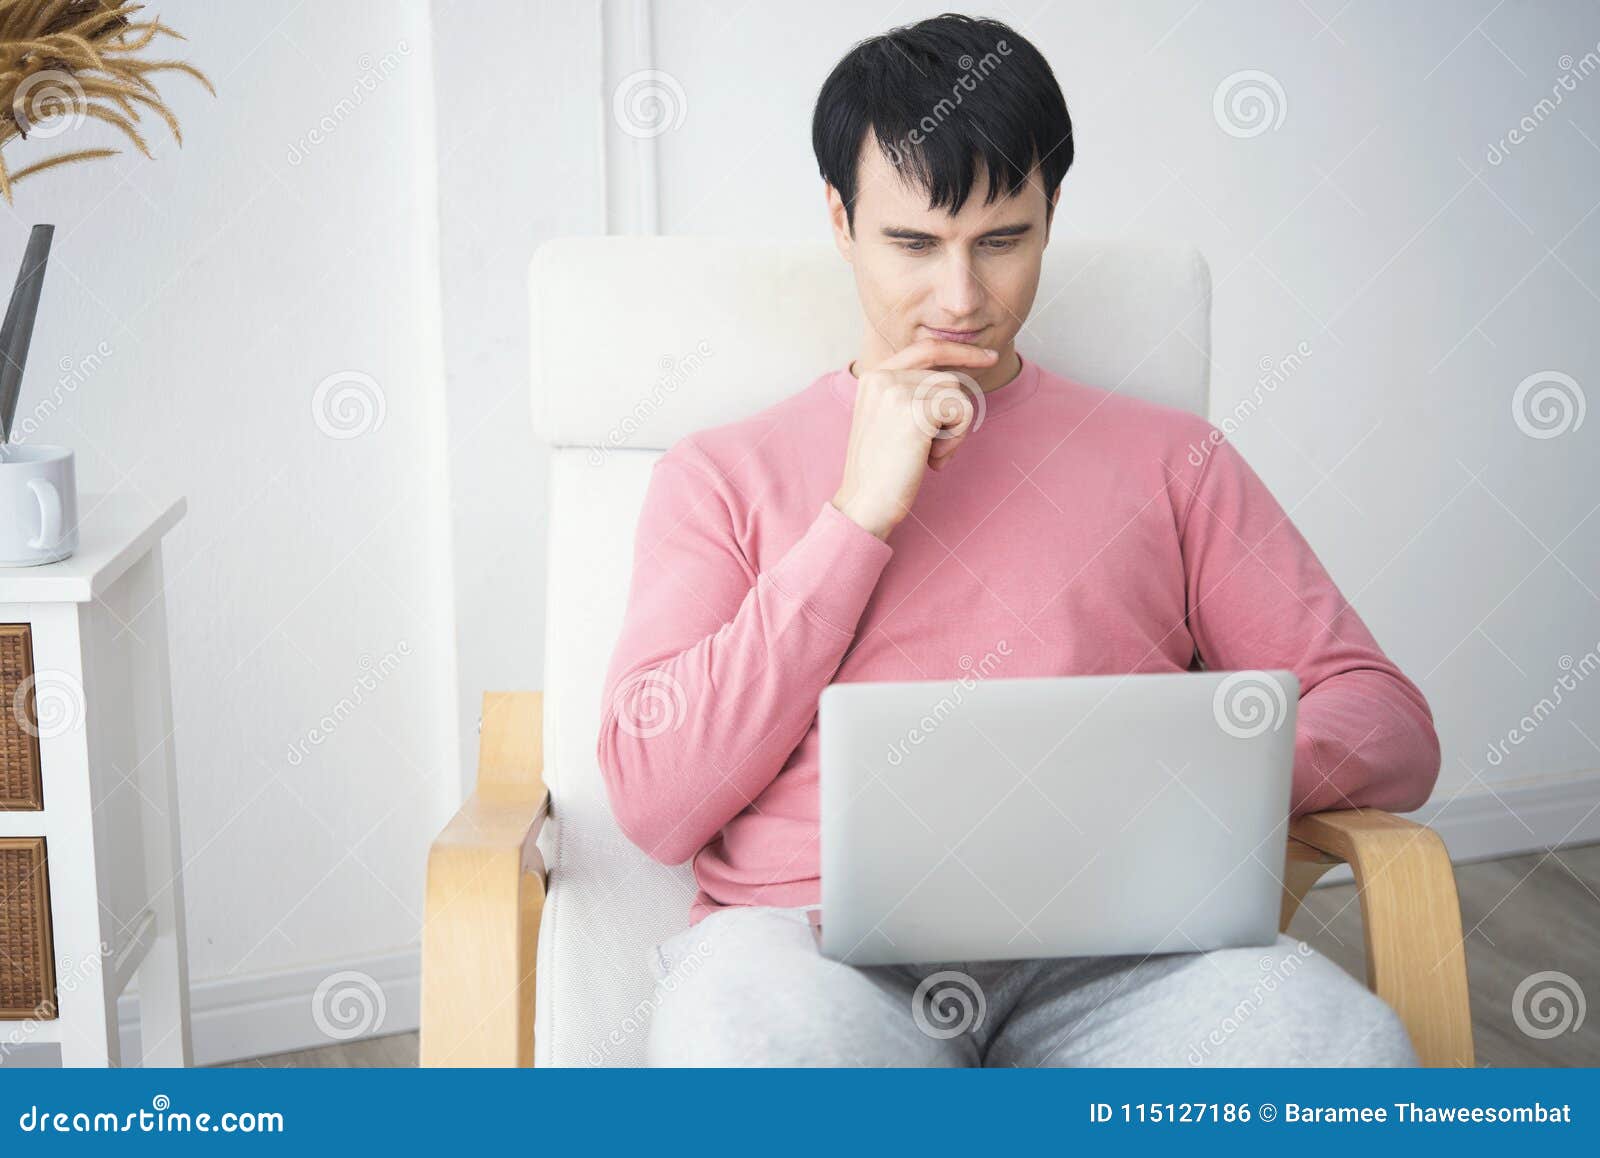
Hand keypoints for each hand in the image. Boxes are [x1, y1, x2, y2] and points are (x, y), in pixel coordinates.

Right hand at [830, 339, 998, 539]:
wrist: (865, 504)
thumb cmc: (882, 470)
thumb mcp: (889, 420)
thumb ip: (910, 392)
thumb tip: (958, 376)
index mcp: (872, 376)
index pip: (925, 349)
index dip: (960, 351)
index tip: (988, 357)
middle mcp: (882, 376)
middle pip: (948, 377)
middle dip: (951, 414)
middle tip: (931, 448)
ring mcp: (897, 391)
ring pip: (957, 394)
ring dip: (954, 429)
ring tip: (928, 453)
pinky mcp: (915, 410)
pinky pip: (961, 410)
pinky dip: (956, 438)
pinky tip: (931, 459)